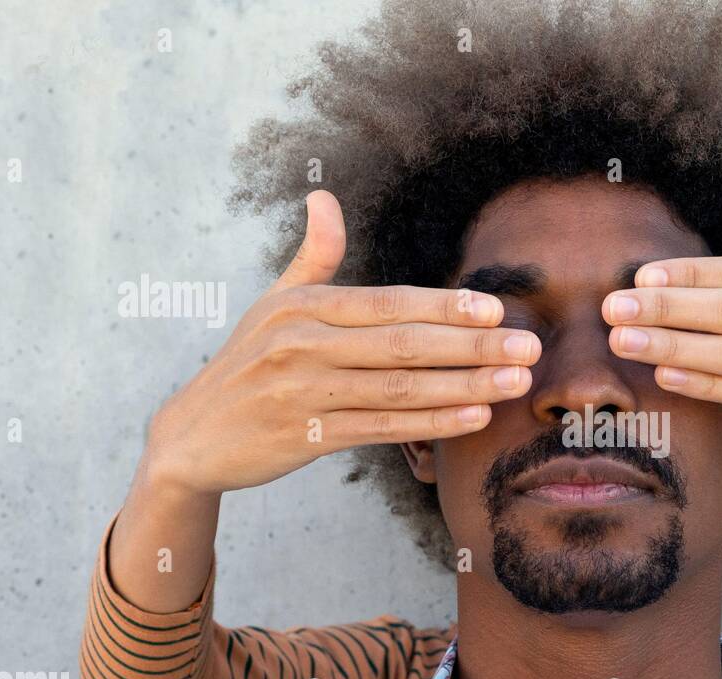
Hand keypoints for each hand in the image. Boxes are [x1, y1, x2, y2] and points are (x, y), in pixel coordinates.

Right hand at [143, 190, 540, 495]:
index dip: (446, 308)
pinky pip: (381, 429)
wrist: (192, 437)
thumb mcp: (272, 305)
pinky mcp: (306, 437)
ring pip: (400, 390)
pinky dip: (432, 425)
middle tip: (529, 348)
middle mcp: (301, 345)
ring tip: (514, 383)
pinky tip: (475, 418)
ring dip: (464, 386)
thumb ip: (312, 258)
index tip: (498, 311)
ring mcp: (303, 393)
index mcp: (302, 308)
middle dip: (473, 347)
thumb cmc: (247, 365)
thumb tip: (324, 198)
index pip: (388, 303)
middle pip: (404, 345)